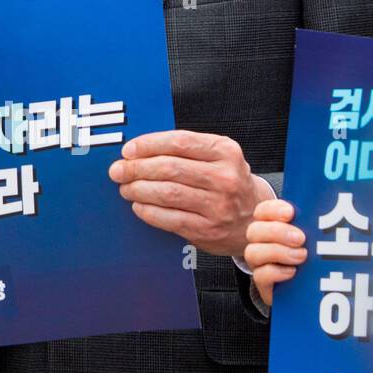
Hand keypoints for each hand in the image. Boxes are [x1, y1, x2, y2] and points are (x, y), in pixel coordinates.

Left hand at [108, 130, 272, 256]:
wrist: (254, 219)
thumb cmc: (225, 182)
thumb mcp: (216, 157)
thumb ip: (183, 150)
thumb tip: (136, 151)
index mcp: (225, 151)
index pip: (178, 142)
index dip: (147, 145)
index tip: (128, 150)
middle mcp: (225, 178)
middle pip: (169, 168)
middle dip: (136, 169)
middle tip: (118, 171)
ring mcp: (219, 206)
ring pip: (167, 193)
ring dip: (138, 190)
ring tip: (126, 188)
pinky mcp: (209, 229)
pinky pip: (169, 218)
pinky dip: (148, 211)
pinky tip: (139, 205)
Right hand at [244, 198, 306, 305]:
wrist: (314, 292)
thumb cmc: (316, 260)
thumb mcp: (316, 241)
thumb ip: (316, 228)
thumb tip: (332, 219)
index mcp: (271, 227)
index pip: (262, 212)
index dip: (273, 210)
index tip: (290, 212)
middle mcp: (261, 244)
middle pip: (254, 230)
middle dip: (277, 232)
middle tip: (300, 238)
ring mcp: (260, 264)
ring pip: (252, 252)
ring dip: (277, 252)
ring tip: (301, 257)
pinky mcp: (264, 284)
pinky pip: (260, 275)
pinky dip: (275, 272)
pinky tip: (293, 272)